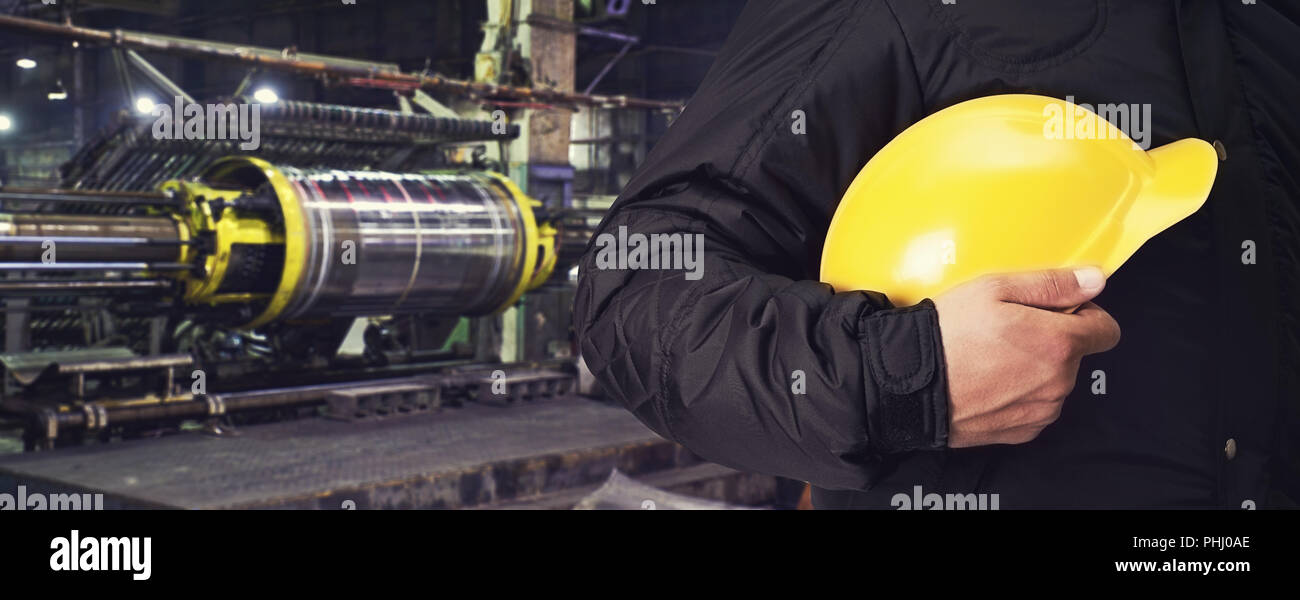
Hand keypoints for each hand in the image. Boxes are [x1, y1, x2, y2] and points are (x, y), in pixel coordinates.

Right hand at [933, 267, 1120, 447]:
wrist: (909, 385)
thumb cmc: (946, 335)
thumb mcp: (995, 290)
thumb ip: (1053, 284)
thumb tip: (1094, 280)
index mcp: (1059, 343)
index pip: (1107, 330)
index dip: (1083, 314)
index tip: (1055, 312)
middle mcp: (1058, 381)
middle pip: (1075, 356)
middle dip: (1051, 341)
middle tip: (1007, 332)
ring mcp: (1041, 410)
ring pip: (1055, 383)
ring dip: (1036, 370)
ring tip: (992, 358)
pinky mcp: (1022, 432)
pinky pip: (1035, 407)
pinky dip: (1019, 395)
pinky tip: (989, 382)